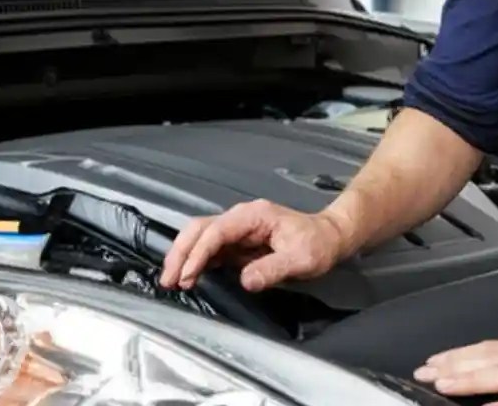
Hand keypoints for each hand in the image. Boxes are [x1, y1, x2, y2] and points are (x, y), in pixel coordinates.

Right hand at [159, 199, 350, 291]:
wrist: (329, 238)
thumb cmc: (318, 245)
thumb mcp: (301, 259)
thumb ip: (272, 268)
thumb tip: (245, 280)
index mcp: (253, 216)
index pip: (217, 231)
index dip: (199, 253)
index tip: (188, 275)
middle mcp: (240, 219)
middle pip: (200, 229)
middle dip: (180, 252)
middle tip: (168, 279)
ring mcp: (238, 230)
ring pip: (200, 237)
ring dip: (183, 257)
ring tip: (171, 281)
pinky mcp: (238, 244)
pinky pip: (210, 249)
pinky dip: (195, 262)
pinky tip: (187, 277)